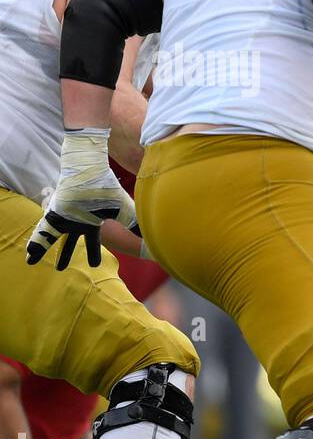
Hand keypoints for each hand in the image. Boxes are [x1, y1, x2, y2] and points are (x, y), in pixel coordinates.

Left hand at [26, 129, 136, 269]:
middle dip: (67, 255)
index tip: (96, 266)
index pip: (94, 242)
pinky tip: (29, 256)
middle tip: (60, 269)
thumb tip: (156, 243)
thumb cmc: (108, 188)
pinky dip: (36, 243)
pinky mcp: (54, 214)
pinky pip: (43, 232)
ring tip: (31, 262)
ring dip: (43, 250)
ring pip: (52, 237)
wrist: (92, 169)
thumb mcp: (126, 213)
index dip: (94, 254)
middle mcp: (77, 220)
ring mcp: (64, 217)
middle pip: (71, 242)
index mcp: (93, 221)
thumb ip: (138, 228)